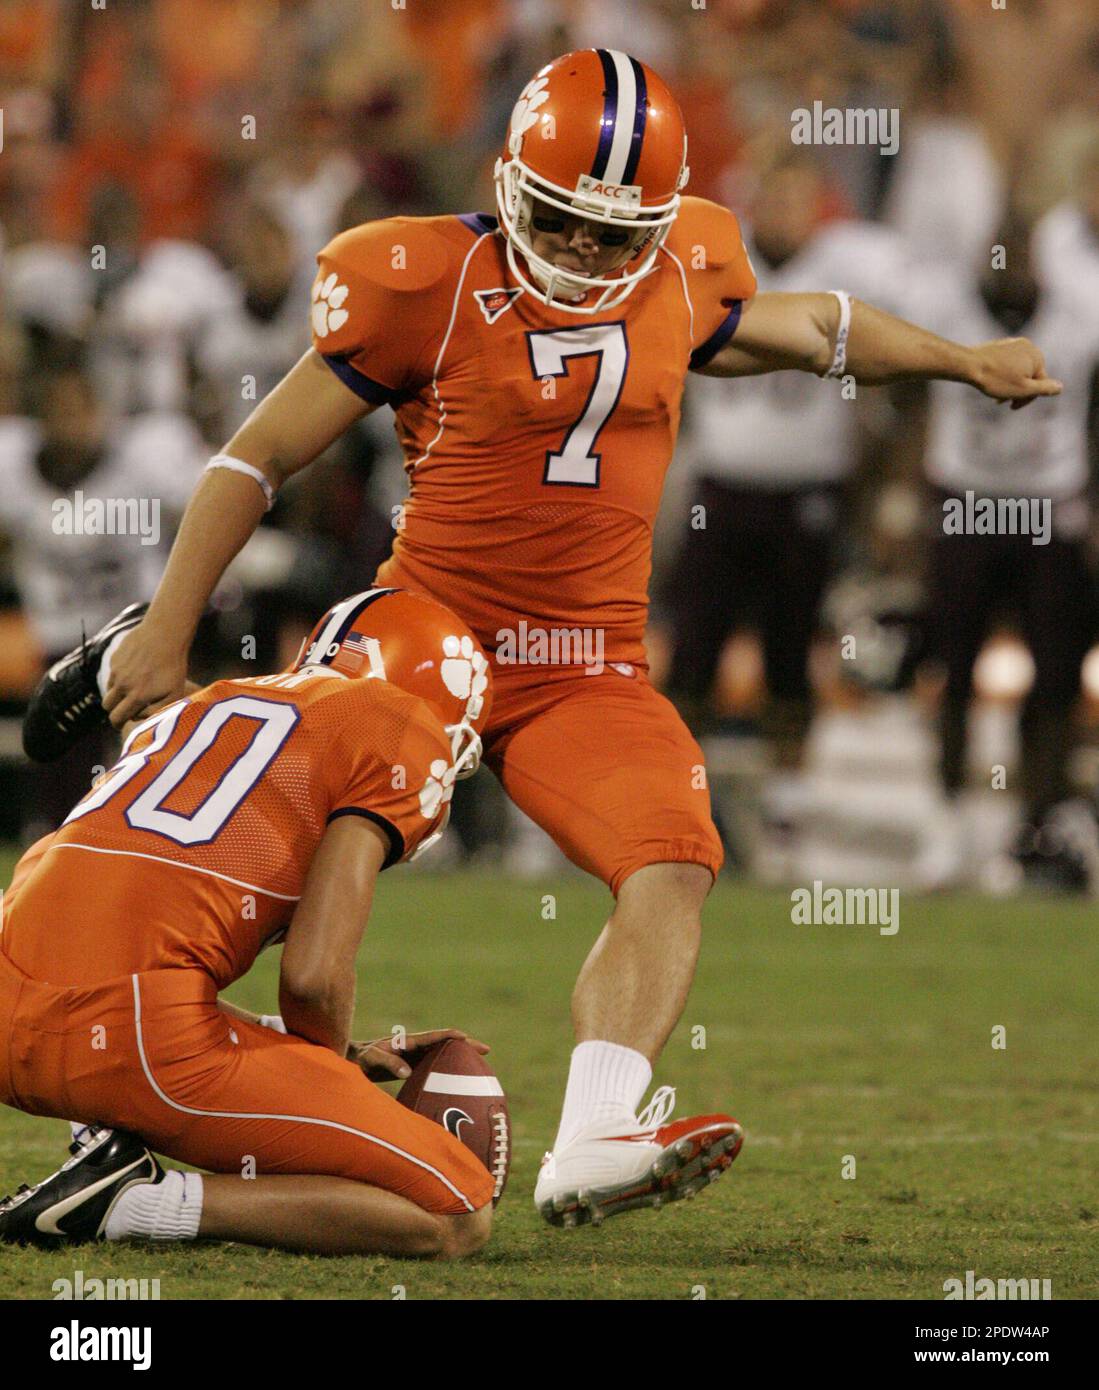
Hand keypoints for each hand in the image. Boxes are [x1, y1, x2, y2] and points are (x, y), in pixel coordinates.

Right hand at [102, 621, 189, 728]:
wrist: (166, 633)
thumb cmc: (173, 666)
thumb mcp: (174, 692)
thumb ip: (158, 710)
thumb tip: (138, 717)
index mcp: (137, 696)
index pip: (117, 718)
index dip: (119, 724)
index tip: (124, 724)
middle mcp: (122, 684)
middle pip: (108, 707)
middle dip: (115, 712)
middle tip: (124, 712)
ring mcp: (116, 670)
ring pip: (109, 690)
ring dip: (117, 694)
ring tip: (133, 691)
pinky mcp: (114, 658)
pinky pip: (113, 673)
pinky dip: (120, 677)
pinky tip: (135, 671)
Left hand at [346, 1028, 489, 1083]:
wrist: (350, 1060)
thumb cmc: (358, 1059)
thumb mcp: (370, 1060)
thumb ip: (388, 1063)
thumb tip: (407, 1071)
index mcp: (406, 1041)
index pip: (434, 1036)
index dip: (452, 1037)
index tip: (469, 1039)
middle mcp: (413, 1045)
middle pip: (445, 1042)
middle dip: (466, 1044)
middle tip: (486, 1051)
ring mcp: (414, 1054)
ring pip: (442, 1052)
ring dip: (460, 1055)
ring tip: (479, 1063)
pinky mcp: (412, 1064)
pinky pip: (435, 1063)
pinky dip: (449, 1066)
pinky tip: (456, 1078)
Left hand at [969, 338, 1061, 410]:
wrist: (968, 365)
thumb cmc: (995, 379)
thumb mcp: (1023, 389)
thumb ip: (1044, 389)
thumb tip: (1060, 387)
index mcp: (1037, 356)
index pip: (1040, 383)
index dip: (1028, 399)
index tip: (1012, 407)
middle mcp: (1028, 346)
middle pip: (1028, 376)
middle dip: (1017, 391)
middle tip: (1001, 402)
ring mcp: (1013, 344)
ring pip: (1017, 370)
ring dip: (1009, 385)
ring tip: (995, 396)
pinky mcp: (1000, 345)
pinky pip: (1007, 363)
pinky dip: (1002, 375)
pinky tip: (991, 383)